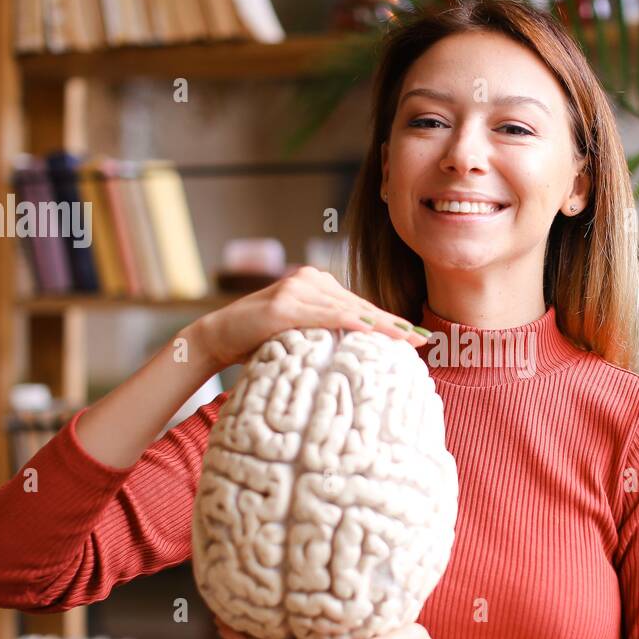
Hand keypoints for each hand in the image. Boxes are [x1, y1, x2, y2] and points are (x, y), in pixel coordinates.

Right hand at [190, 266, 429, 369]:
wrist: (216, 338)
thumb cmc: (258, 343)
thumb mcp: (297, 337)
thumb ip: (323, 336)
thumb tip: (354, 358)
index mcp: (317, 286)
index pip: (360, 306)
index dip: (388, 322)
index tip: (415, 337)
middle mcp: (310, 280)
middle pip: (361, 306)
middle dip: (393, 324)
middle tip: (423, 340)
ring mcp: (297, 289)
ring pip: (350, 309)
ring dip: (381, 325)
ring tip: (407, 339)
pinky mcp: (285, 305)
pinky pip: (326, 315)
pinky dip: (352, 323)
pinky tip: (374, 331)